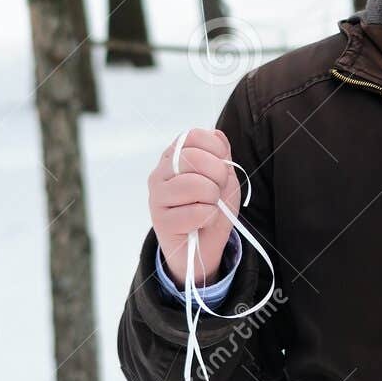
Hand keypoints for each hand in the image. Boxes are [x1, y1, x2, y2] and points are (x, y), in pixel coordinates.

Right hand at [148, 127, 240, 288]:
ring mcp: (157, 196)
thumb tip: (217, 134)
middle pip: (193, 157)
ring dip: (213, 197)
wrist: (203, 246)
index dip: (216, 149)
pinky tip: (201, 222)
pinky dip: (208, 217)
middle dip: (217, 174)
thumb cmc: (212, 207)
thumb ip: (221, 155)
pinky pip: (195, 212)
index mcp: (174, 156)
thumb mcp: (224, 177)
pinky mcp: (160, 221)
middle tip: (217, 190)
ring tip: (209, 206)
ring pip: (193, 184)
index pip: (194, 135)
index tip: (222, 166)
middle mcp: (160, 172)